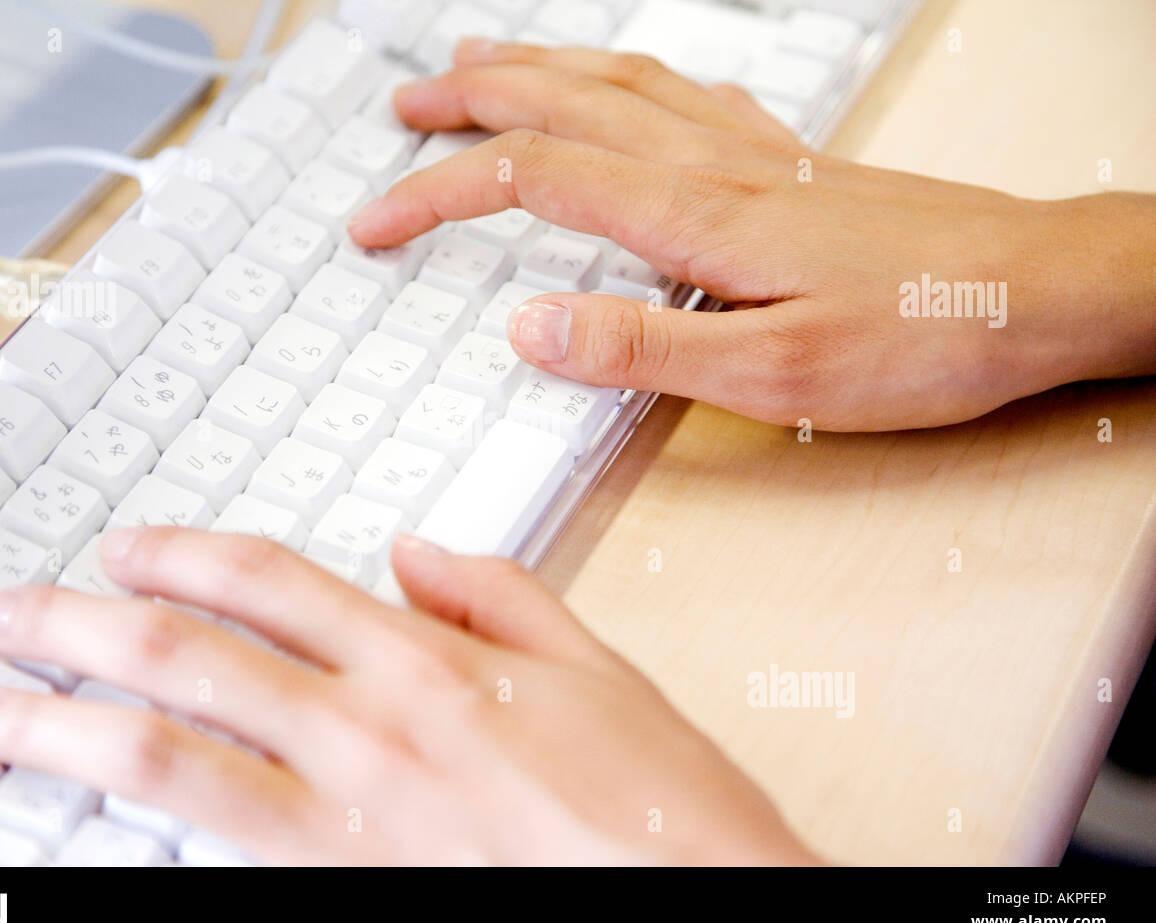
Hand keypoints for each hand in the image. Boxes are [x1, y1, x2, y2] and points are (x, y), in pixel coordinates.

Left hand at [0, 529, 817, 864]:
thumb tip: (414, 554)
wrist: (705, 905)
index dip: (185, 556)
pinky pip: (217, 844)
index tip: (131, 548)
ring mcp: (350, 815)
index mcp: (432, 658)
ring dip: (67, 723)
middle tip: (12, 618)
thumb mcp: (598, 664)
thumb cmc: (661, 801)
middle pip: (191, 656)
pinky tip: (98, 804)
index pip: (272, 582)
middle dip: (81, 627)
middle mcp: (373, 727)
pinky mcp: (345, 887)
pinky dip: (143, 817)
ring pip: (171, 754)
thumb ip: (499, 594)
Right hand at [348, 40, 1155, 430]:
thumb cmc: (921, 334)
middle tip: (402, 108)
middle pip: (563, 105)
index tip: (374, 226)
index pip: (531, 183)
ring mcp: (754, 152)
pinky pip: (684, 89)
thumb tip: (530, 328)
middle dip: (468, 103)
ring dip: (536, 67)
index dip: (438, 198)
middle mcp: (716, 165)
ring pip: (619, 81)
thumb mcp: (773, 373)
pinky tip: (621, 81)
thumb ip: (644, 349)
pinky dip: (624, 74)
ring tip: (479, 61)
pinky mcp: (789, 160)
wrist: (1037, 289)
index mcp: (694, 217)